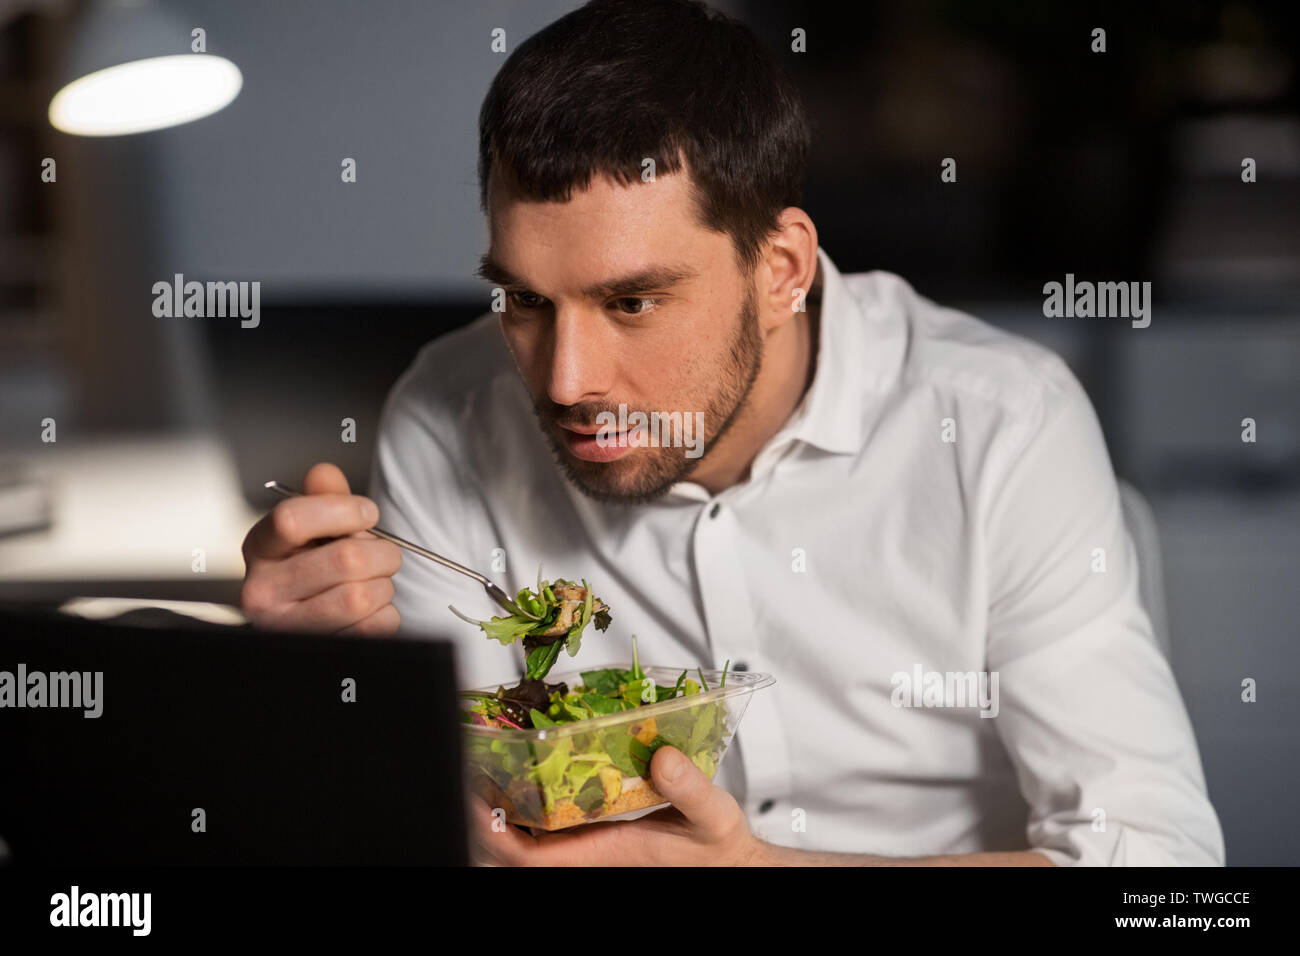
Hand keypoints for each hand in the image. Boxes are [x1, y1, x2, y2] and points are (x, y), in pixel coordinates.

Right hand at [240, 462, 402, 635]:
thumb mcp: (313, 531)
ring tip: (372, 583)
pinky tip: (370, 610)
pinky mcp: (318, 648)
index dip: (344, 510)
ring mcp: (287, 626)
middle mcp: (263, 590)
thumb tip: (324, 473)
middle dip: (381, 553)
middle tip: (382, 554)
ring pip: (361, 596)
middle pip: (346, 560)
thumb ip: (323, 499)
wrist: (305, 622)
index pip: (292, 519)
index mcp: (260, 549)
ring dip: (384, 586)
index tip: (366, 512)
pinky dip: (385, 614)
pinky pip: (374, 626)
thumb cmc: (313, 570)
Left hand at [469, 745, 761, 865]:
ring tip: (487, 763)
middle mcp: (590, 848)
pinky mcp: (600, 826)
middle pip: (519, 843)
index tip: (476, 805)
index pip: (531, 857)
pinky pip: (553, 819)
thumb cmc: (719, 846)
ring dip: (507, 804)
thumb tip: (663, 760)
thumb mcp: (713, 814)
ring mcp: (591, 839)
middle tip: (469, 769)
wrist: (731, 861)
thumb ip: (689, 789)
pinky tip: (530, 769)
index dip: (495, 836)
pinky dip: (533, 797)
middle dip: (488, 814)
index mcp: (606, 851)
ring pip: (532, 831)